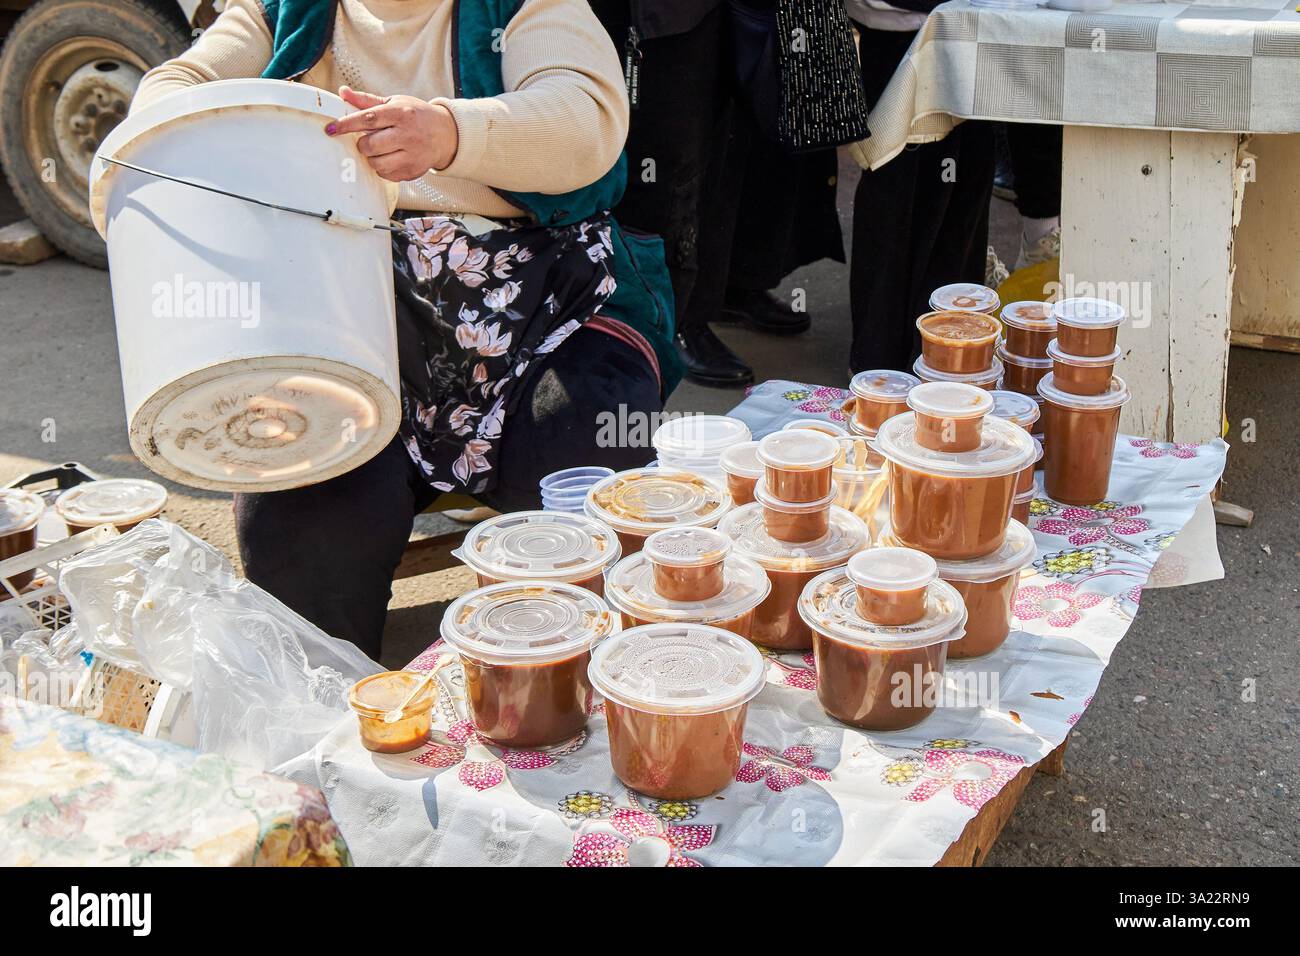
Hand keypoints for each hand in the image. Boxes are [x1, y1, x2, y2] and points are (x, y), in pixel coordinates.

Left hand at [325, 86, 458, 181]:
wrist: (445, 134)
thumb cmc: (416, 116)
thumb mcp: (395, 102)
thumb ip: (367, 100)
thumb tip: (342, 92)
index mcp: (400, 113)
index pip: (367, 119)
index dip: (346, 125)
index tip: (330, 129)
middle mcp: (407, 135)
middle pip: (370, 145)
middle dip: (363, 144)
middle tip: (370, 139)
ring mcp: (411, 155)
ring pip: (376, 163)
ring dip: (372, 157)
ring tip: (382, 149)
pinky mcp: (413, 171)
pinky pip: (386, 175)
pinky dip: (383, 168)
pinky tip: (392, 158)